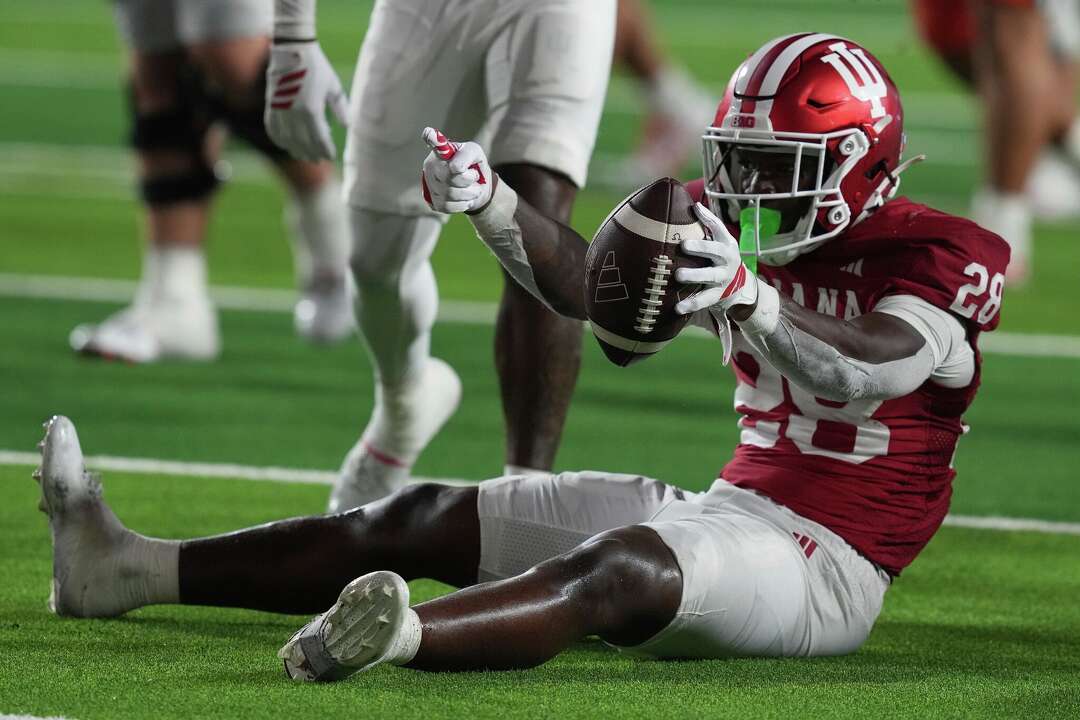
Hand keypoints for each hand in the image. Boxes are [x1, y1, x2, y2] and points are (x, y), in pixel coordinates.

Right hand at [264, 41, 348, 160]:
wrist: (292, 50)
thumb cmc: (317, 67)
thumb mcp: (333, 87)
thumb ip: (341, 108)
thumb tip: (348, 126)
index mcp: (312, 110)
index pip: (319, 139)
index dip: (325, 150)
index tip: (331, 156)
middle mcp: (294, 114)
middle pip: (303, 143)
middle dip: (312, 154)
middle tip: (319, 160)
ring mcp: (280, 110)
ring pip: (287, 140)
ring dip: (296, 150)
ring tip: (303, 156)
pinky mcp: (270, 106)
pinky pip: (273, 129)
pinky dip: (279, 140)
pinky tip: (286, 145)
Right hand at [420, 127, 492, 213]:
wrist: (477, 188)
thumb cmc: (473, 166)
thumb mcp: (475, 154)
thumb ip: (467, 154)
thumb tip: (455, 167)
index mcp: (440, 152)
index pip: (434, 143)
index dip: (432, 139)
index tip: (429, 133)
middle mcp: (430, 167)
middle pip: (449, 175)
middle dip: (468, 179)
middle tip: (474, 177)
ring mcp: (430, 185)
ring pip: (450, 193)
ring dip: (469, 193)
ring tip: (473, 189)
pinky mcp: (434, 202)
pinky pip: (449, 206)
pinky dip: (463, 204)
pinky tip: (465, 198)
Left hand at [674, 203, 758, 315]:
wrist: (741, 286)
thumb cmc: (722, 256)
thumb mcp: (721, 240)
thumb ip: (709, 224)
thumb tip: (695, 205)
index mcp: (726, 244)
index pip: (719, 228)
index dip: (708, 218)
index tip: (696, 209)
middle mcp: (727, 260)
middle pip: (715, 252)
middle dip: (700, 248)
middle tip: (684, 245)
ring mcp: (722, 279)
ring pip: (709, 277)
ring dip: (694, 276)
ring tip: (678, 275)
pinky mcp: (716, 296)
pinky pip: (703, 300)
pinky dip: (691, 304)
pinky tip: (677, 307)